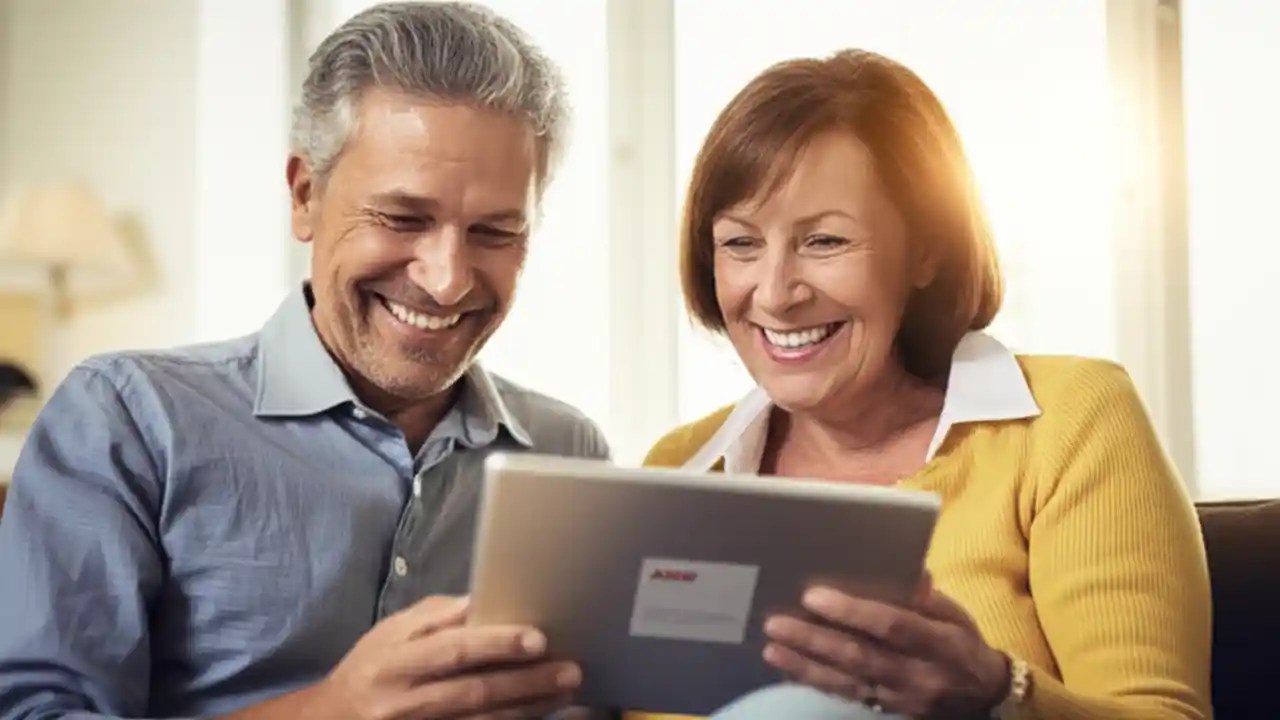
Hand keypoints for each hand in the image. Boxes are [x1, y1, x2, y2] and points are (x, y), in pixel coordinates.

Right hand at [316, 595, 581, 719]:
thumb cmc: (371, 667)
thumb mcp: (392, 631)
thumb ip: (436, 616)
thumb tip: (484, 599)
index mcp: (397, 662)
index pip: (453, 650)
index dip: (496, 644)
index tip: (537, 638)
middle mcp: (406, 701)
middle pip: (474, 693)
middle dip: (526, 683)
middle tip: (570, 670)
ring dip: (528, 709)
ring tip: (565, 693)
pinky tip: (537, 716)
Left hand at [762, 576, 1009, 718]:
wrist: (984, 698)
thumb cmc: (964, 645)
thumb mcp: (958, 616)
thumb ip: (929, 597)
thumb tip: (908, 570)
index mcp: (939, 644)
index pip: (892, 626)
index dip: (853, 612)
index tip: (814, 596)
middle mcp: (917, 675)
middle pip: (860, 657)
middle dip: (814, 640)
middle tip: (777, 623)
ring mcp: (900, 698)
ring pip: (847, 683)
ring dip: (805, 665)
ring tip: (772, 647)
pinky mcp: (887, 711)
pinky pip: (846, 697)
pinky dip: (815, 683)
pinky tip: (788, 669)